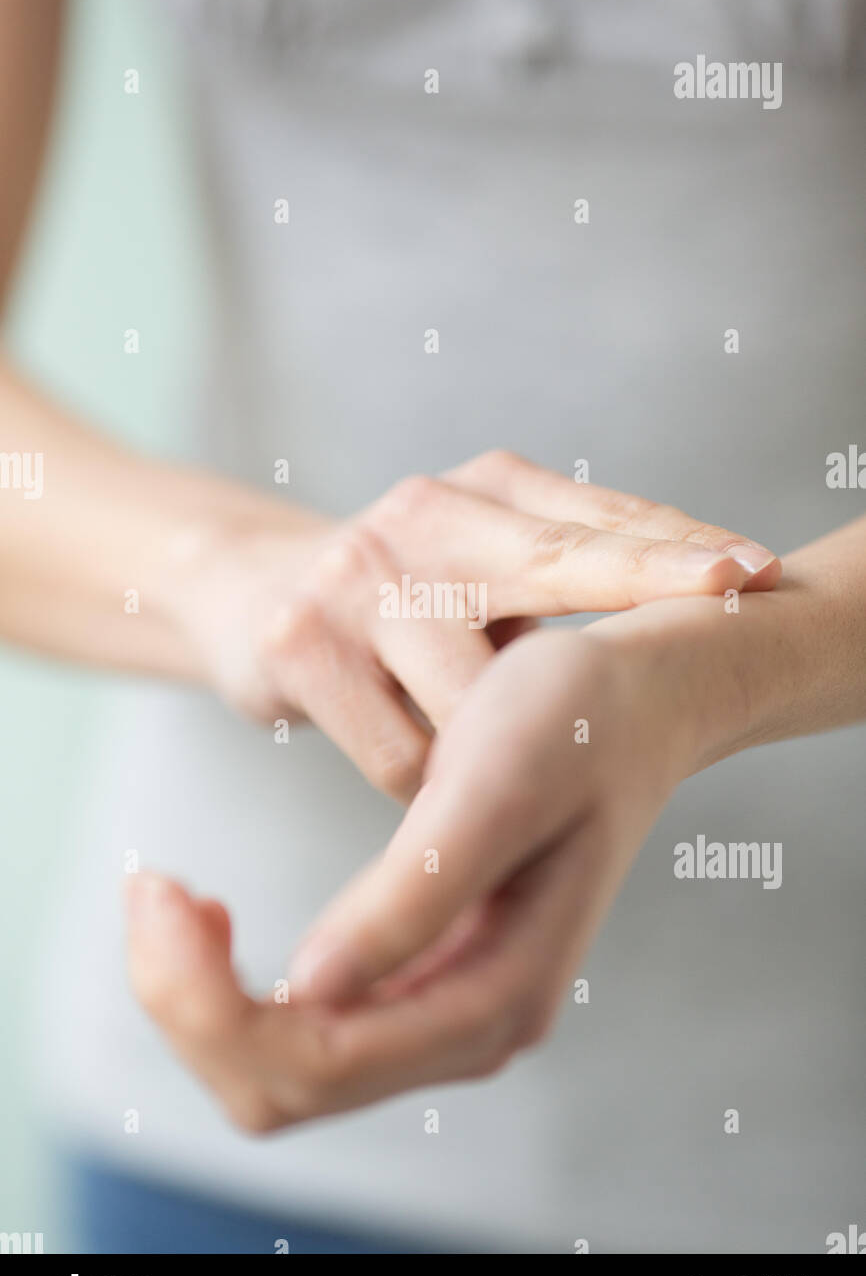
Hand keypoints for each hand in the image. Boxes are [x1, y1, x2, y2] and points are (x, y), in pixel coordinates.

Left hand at [126, 612, 731, 1130]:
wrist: (639, 700)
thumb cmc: (573, 721)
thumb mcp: (490, 785)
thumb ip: (412, 894)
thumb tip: (307, 987)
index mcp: (494, 996)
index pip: (317, 1058)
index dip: (211, 1000)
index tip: (162, 889)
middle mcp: (473, 1026)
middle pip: (289, 1085)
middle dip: (193, 1006)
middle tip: (152, 890)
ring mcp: (451, 1008)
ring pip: (288, 1068)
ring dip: (206, 1001)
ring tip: (172, 899)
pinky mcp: (429, 974)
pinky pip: (307, 1028)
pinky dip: (236, 988)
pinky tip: (216, 916)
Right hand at [170, 449, 777, 801]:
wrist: (251, 592)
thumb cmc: (399, 594)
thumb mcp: (477, 563)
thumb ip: (558, 577)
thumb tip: (690, 611)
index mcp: (479, 495)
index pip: (594, 526)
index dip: (673, 549)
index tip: (752, 570)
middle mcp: (420, 519)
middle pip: (553, 567)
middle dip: (648, 584)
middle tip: (733, 590)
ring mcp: (359, 578)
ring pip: (475, 700)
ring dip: (499, 748)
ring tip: (491, 759)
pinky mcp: (305, 646)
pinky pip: (406, 756)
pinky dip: (427, 780)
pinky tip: (416, 767)